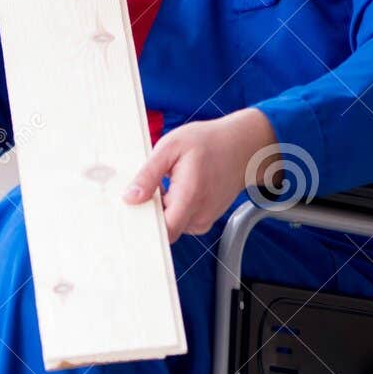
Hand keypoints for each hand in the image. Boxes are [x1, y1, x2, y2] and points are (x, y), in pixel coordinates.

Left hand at [123, 108, 279, 241]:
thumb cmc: (209, 142)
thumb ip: (149, 175)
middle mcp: (199, 215)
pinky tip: (178, 189)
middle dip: (151, 212)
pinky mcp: (204, 221)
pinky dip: (174, 209)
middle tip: (149, 187)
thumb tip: (130, 198)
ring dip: (162, 208)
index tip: (132, 212)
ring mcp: (204, 220)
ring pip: (171, 225)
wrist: (242, 147)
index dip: (144, 224)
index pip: (163, 230)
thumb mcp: (171, 147)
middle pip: (164, 229)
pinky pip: (180, 222)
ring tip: (169, 183)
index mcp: (190, 196)